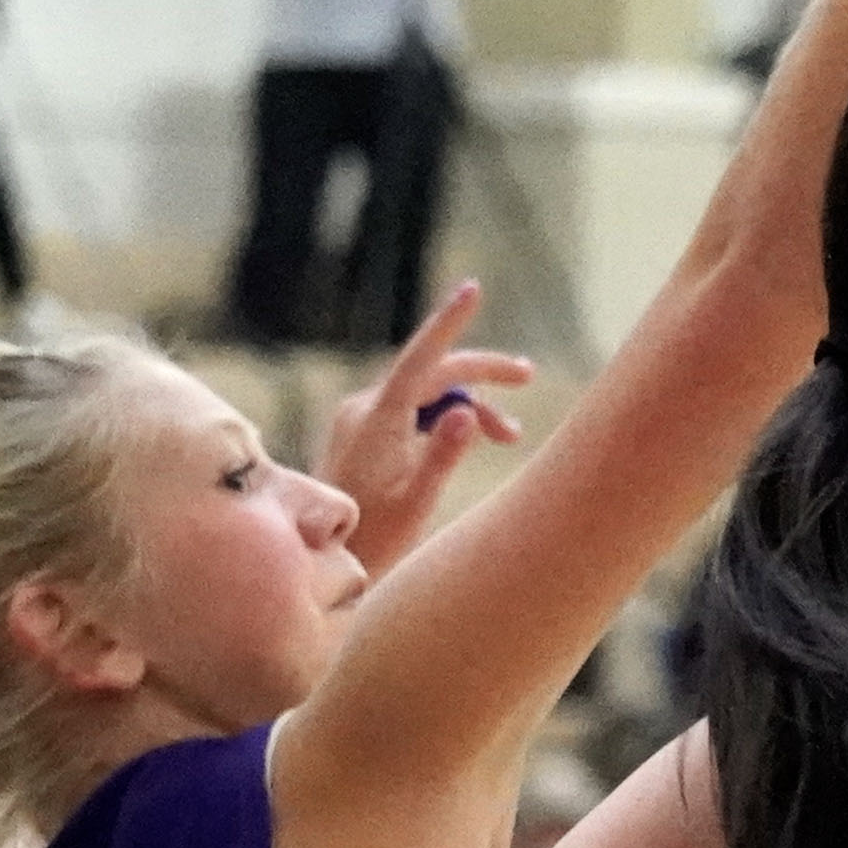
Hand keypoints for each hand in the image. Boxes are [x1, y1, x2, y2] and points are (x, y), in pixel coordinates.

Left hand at [318, 281, 528, 581]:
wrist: (319, 558)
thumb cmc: (373, 539)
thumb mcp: (416, 502)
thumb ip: (443, 456)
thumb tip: (470, 413)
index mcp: (378, 420)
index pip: (421, 360)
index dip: (449, 322)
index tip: (472, 289)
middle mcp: (366, 409)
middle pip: (433, 374)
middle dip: (482, 375)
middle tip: (528, 378)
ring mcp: (362, 418)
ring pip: (428, 394)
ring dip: (470, 406)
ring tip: (510, 438)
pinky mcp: (364, 432)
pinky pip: (414, 410)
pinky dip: (447, 419)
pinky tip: (472, 440)